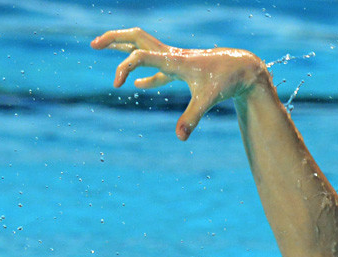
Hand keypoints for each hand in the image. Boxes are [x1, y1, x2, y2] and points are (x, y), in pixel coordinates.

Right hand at [91, 28, 268, 140]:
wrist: (244, 68)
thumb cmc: (226, 81)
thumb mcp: (208, 100)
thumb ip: (192, 118)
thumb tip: (180, 137)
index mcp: (173, 60)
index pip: (139, 56)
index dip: (124, 68)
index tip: (117, 85)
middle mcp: (171, 55)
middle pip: (135, 37)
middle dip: (114, 38)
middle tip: (93, 44)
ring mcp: (175, 60)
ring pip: (144, 47)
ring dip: (124, 48)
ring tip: (102, 48)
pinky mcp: (182, 68)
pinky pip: (157, 67)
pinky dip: (145, 72)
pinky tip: (138, 84)